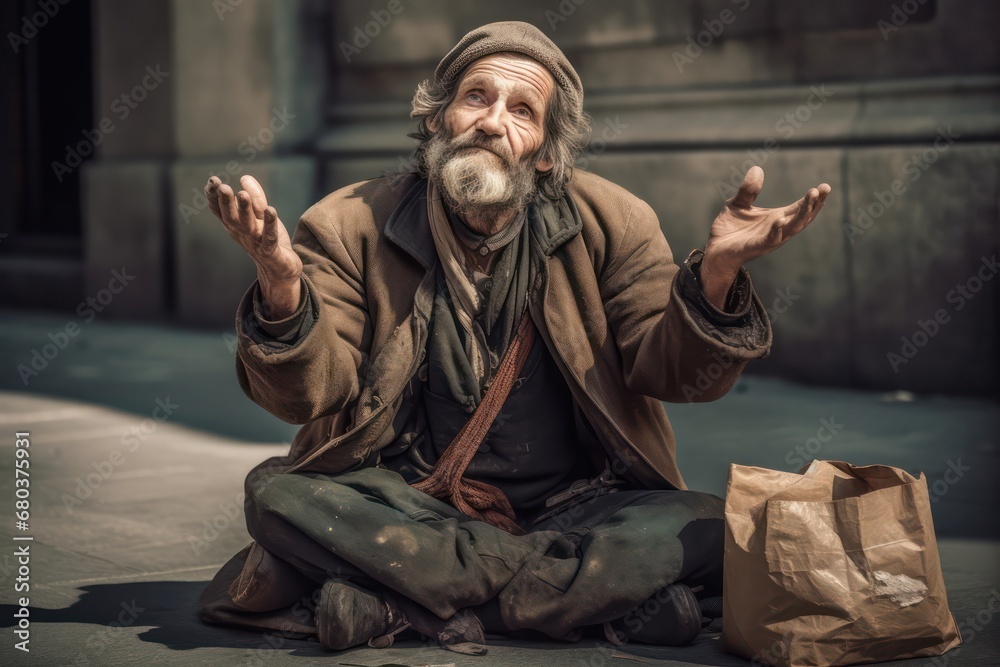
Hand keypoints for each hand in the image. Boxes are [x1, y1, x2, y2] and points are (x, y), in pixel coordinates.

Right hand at [205, 175, 302, 318]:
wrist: (281, 271)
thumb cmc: (267, 241)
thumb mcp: (260, 217)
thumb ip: (255, 198)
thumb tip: (244, 177)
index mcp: (236, 225)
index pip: (221, 210)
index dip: (216, 197)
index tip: (212, 181)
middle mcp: (242, 234)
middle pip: (231, 217)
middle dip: (226, 202)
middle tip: (222, 186)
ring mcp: (256, 243)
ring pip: (248, 226)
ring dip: (244, 210)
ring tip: (242, 195)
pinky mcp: (271, 252)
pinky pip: (270, 238)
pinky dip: (270, 225)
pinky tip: (271, 210)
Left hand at [700, 166, 830, 308]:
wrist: (715, 250)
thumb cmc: (730, 229)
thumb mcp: (738, 203)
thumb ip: (749, 189)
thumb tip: (757, 168)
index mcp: (778, 218)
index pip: (801, 208)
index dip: (814, 198)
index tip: (825, 186)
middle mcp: (778, 229)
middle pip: (803, 217)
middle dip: (815, 204)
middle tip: (823, 189)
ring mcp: (769, 239)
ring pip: (792, 227)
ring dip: (802, 213)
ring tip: (812, 197)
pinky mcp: (756, 246)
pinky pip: (770, 239)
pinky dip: (776, 230)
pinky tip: (780, 219)